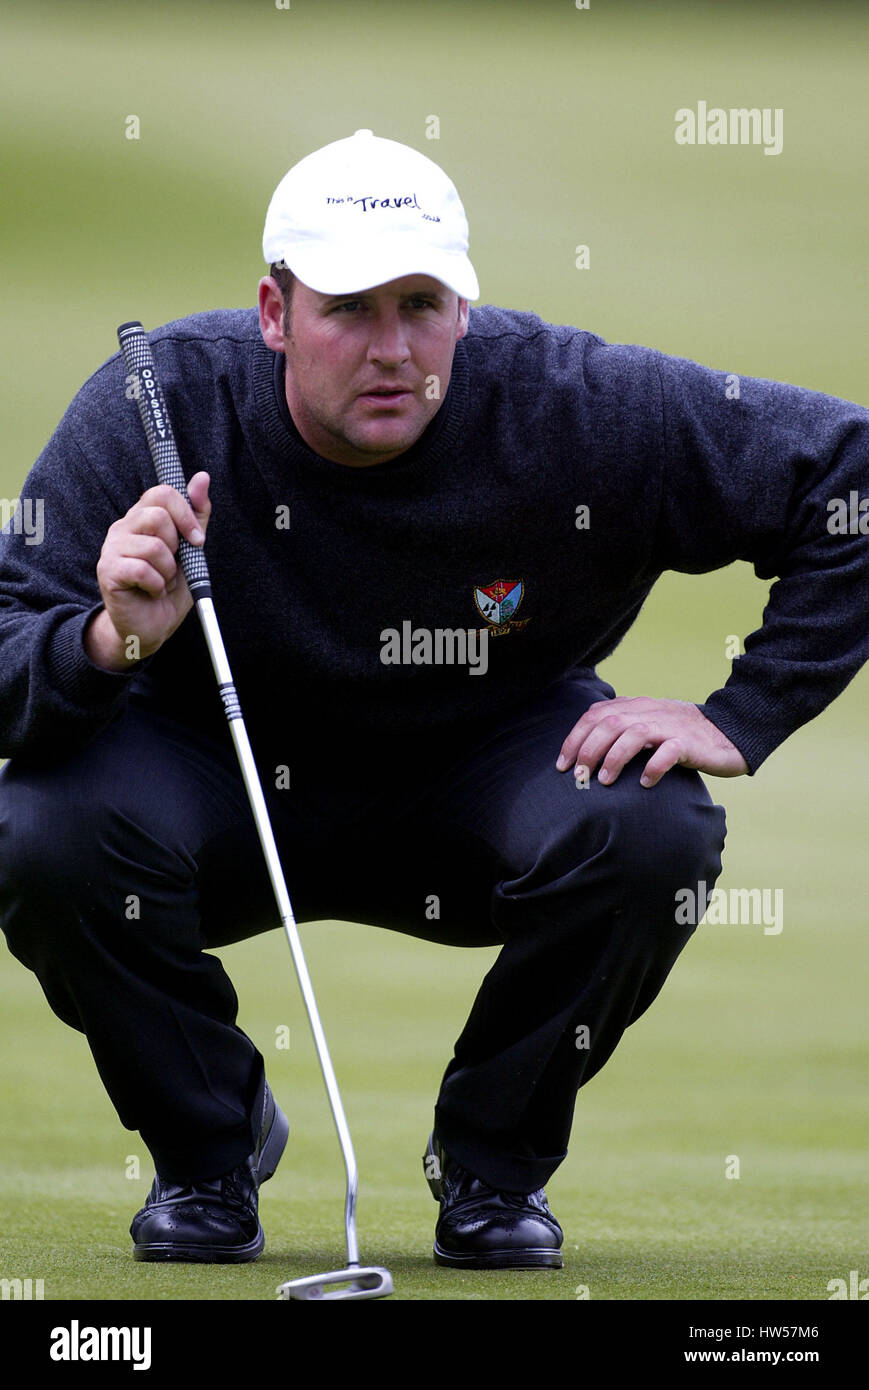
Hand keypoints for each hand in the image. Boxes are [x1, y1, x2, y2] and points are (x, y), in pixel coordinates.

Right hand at [85, 473, 210, 670]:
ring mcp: (112, 549)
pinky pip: (142, 569)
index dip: (185, 513)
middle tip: (173, 565)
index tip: (198, 539)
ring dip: (167, 570)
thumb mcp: (191, 551)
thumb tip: (202, 477)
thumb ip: (196, 516)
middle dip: (177, 545)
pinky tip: (152, 591)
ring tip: (161, 582)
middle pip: (158, 516)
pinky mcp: (107, 571)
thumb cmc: (170, 588)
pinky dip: (156, 585)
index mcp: (142, 518)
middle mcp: (123, 528)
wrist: (151, 626)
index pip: (162, 493)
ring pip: (153, 546)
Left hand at [555, 696, 748, 786]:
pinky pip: (669, 752)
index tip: (562, 764)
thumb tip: (587, 748)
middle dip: (588, 750)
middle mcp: (650, 711)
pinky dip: (653, 767)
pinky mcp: (690, 743)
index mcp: (636, 706)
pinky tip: (644, 783)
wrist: (730, 732)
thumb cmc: (684, 734)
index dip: (575, 738)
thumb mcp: (649, 724)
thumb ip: (623, 728)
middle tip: (578, 776)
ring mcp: (670, 726)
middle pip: (610, 723)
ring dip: (614, 757)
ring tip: (603, 781)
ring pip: (634, 733)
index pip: (596, 714)